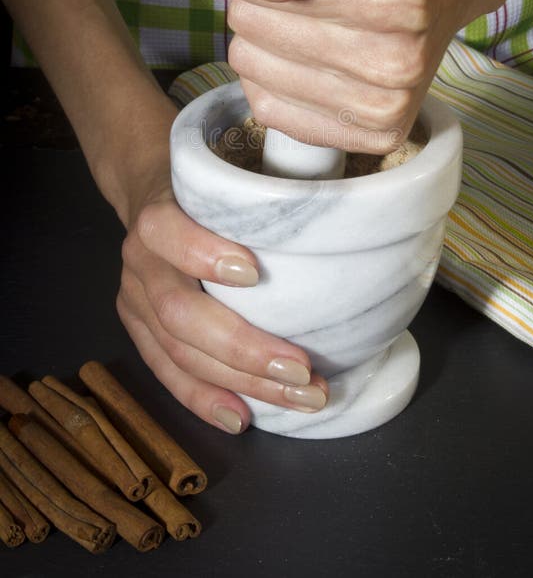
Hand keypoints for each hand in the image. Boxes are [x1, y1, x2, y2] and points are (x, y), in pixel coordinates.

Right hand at [116, 139, 327, 434]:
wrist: (149, 190)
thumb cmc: (206, 189)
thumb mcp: (225, 175)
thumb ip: (262, 193)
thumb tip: (341, 206)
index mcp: (158, 214)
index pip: (166, 232)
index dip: (202, 254)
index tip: (254, 273)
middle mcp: (141, 260)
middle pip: (180, 313)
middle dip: (243, 348)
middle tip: (302, 369)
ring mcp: (134, 299)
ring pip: (179, 353)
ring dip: (240, 382)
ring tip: (298, 397)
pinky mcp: (138, 329)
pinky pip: (168, 374)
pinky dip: (205, 399)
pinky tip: (241, 416)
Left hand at [228, 0, 521, 152]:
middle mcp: (393, 63)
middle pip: (251, 32)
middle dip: (264, 0)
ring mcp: (385, 108)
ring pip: (253, 72)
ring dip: (268, 38)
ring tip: (316, 14)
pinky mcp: (373, 136)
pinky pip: (272, 110)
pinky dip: (277, 78)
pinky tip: (313, 54)